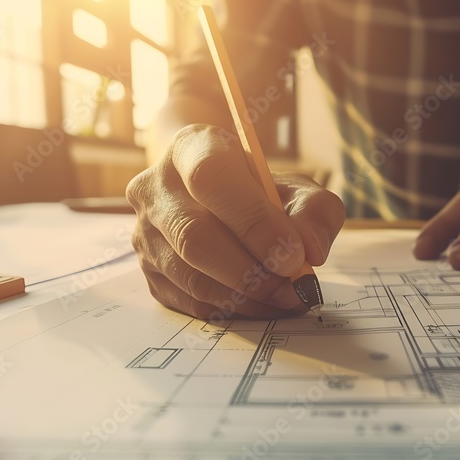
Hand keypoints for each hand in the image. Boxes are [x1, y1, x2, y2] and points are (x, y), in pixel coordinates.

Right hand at [126, 124, 345, 319]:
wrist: (224, 204)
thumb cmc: (261, 192)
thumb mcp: (298, 188)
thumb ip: (314, 211)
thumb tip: (310, 250)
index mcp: (190, 148)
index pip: (209, 178)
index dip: (253, 220)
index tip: (293, 254)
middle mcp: (155, 187)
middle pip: (194, 236)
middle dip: (251, 271)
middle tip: (294, 286)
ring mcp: (144, 232)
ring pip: (190, 276)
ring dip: (246, 297)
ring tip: (287, 298)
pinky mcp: (149, 272)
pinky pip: (189, 301)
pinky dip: (233, 310)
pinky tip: (264, 304)